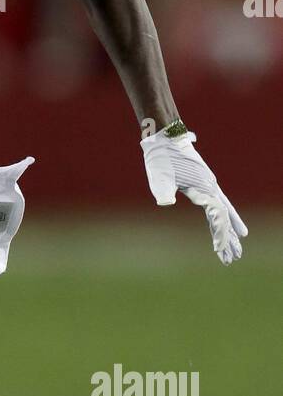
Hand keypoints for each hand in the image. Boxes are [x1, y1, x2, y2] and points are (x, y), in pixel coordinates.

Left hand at [140, 127, 246, 264]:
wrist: (165, 136)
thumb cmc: (160, 156)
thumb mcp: (159, 174)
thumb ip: (163, 190)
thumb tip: (165, 203)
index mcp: (203, 187)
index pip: (218, 215)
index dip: (220, 233)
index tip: (219, 250)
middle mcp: (211, 187)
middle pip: (225, 217)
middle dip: (228, 239)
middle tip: (233, 259)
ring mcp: (209, 185)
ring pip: (224, 212)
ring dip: (229, 230)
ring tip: (236, 248)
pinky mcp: (204, 184)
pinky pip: (217, 205)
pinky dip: (222, 218)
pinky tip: (226, 225)